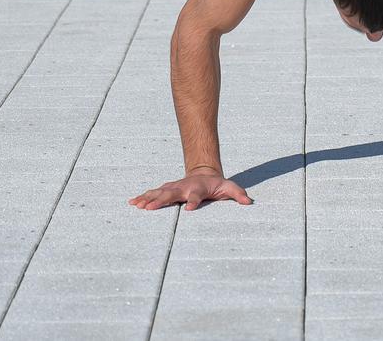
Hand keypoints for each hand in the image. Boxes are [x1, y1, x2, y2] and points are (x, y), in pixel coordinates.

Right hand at [129, 169, 251, 210]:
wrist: (203, 173)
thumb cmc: (216, 185)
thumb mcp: (228, 187)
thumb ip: (237, 193)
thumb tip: (248, 202)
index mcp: (197, 189)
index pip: (195, 196)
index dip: (193, 201)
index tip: (188, 209)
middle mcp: (183, 187)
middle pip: (171, 194)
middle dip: (161, 200)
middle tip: (150, 208)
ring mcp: (174, 187)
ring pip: (159, 192)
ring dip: (148, 198)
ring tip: (137, 205)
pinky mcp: (167, 189)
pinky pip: (154, 193)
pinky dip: (144, 197)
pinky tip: (133, 202)